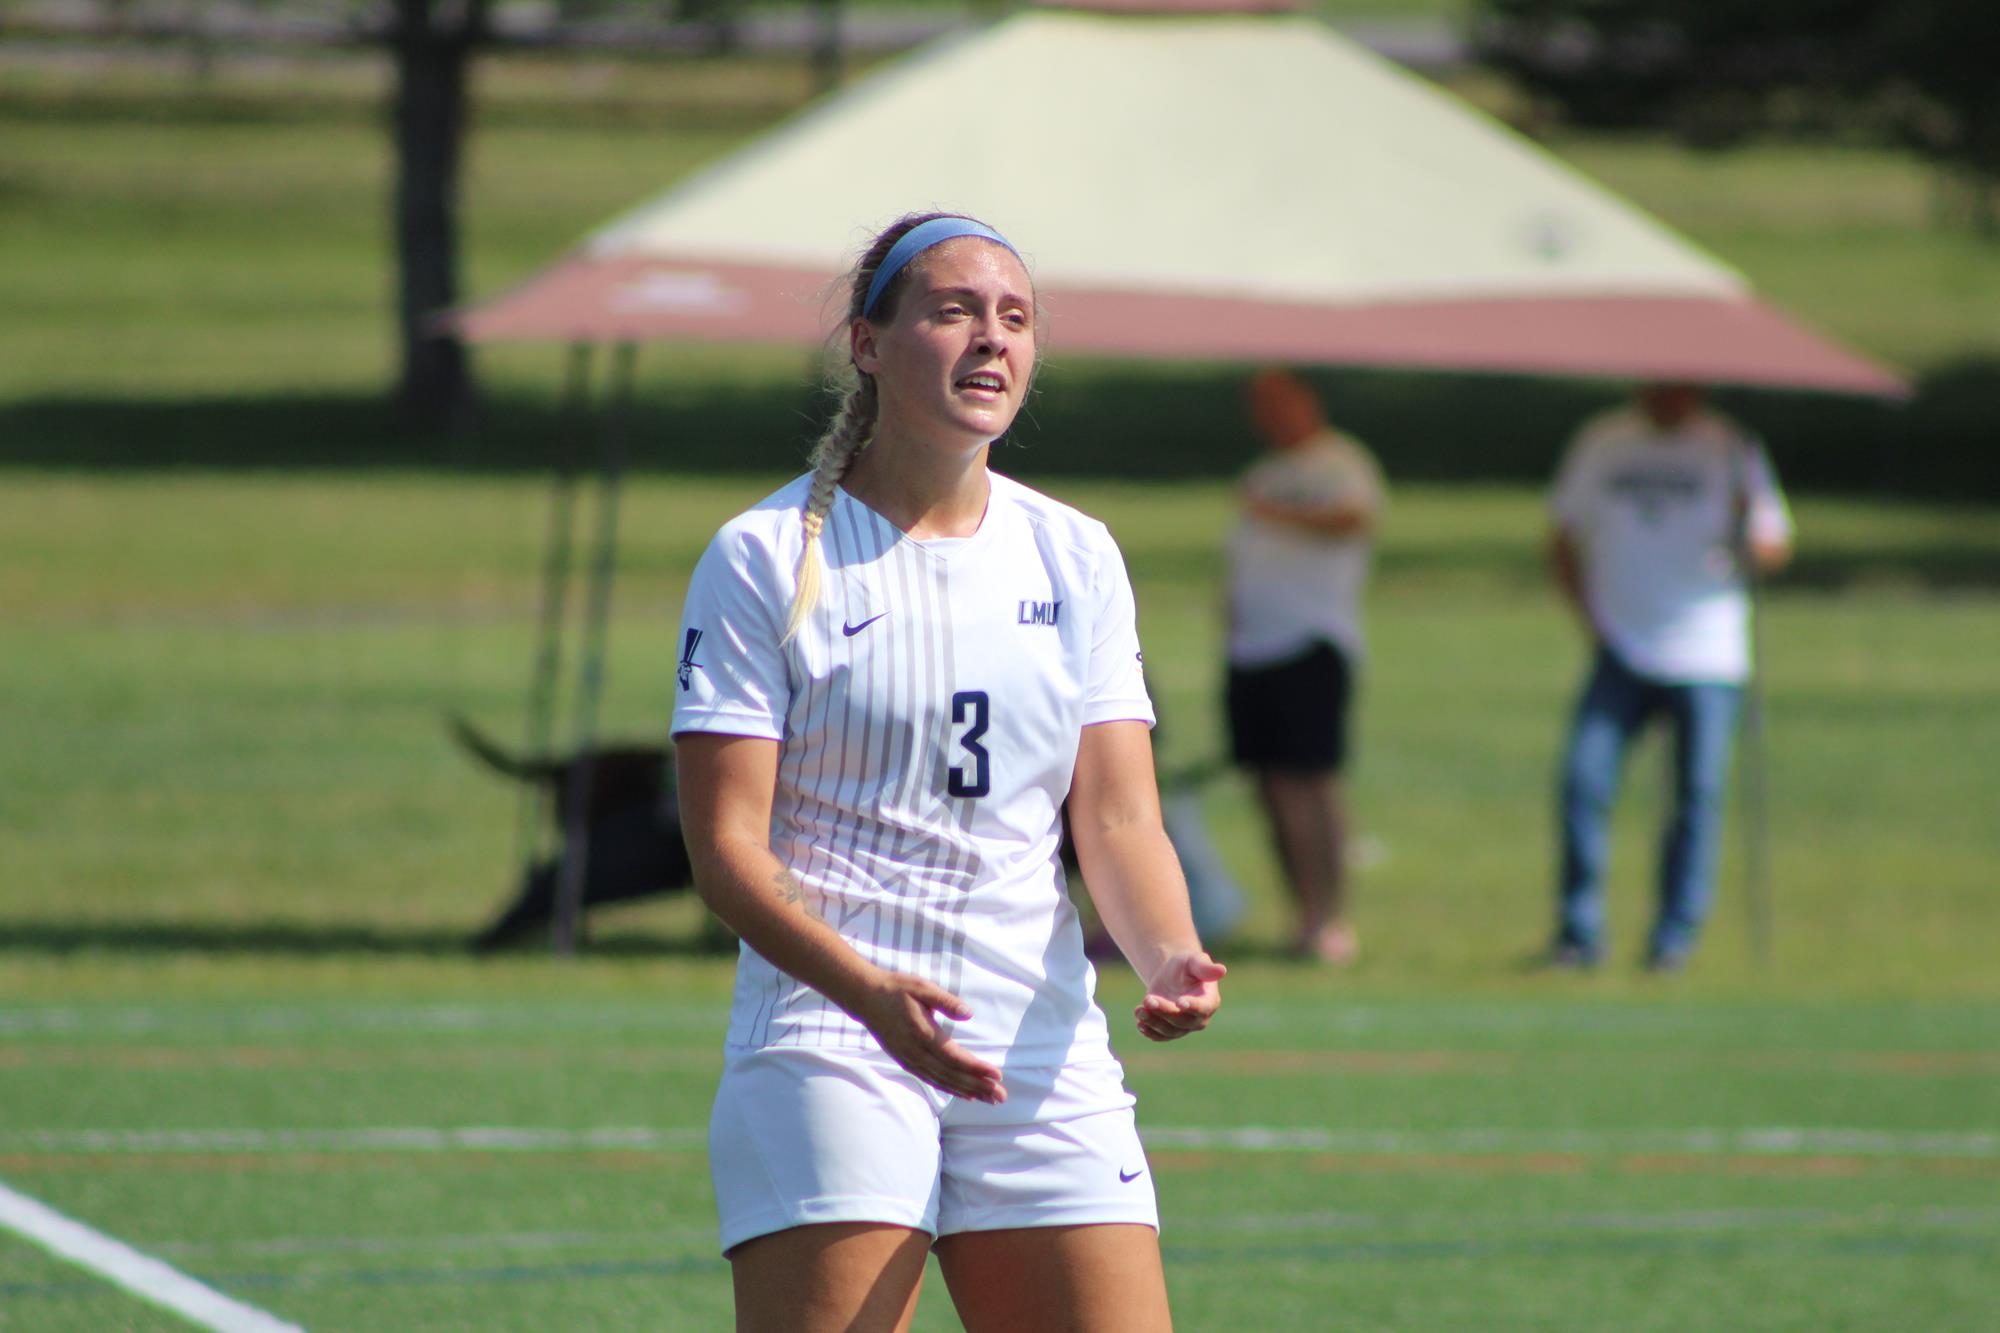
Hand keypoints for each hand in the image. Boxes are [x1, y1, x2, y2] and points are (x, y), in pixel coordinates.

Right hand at [844, 970, 1005, 1103]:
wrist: (865, 998)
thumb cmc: (897, 989)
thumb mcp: (922, 987)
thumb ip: (946, 1001)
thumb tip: (968, 1013)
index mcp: (923, 1033)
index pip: (955, 1057)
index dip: (976, 1069)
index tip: (997, 1075)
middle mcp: (916, 1052)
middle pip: (951, 1075)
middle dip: (978, 1087)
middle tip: (1001, 1096)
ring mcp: (910, 1059)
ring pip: (942, 1081)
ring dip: (967, 1091)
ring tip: (989, 1099)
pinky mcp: (906, 1061)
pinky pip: (931, 1080)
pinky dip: (950, 1089)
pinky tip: (965, 1094)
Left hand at [1134, 950, 1225, 1041]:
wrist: (1171, 975)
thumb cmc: (1186, 965)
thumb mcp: (1194, 961)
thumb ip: (1205, 967)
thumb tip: (1222, 970)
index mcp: (1209, 1001)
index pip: (1203, 1008)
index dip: (1193, 1007)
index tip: (1180, 1002)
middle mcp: (1199, 1018)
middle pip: (1182, 1021)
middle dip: (1164, 1011)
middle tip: (1148, 999)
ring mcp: (1184, 1027)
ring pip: (1169, 1030)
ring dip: (1153, 1021)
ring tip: (1138, 1010)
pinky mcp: (1170, 1030)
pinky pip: (1160, 1036)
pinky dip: (1150, 1032)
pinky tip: (1140, 1024)